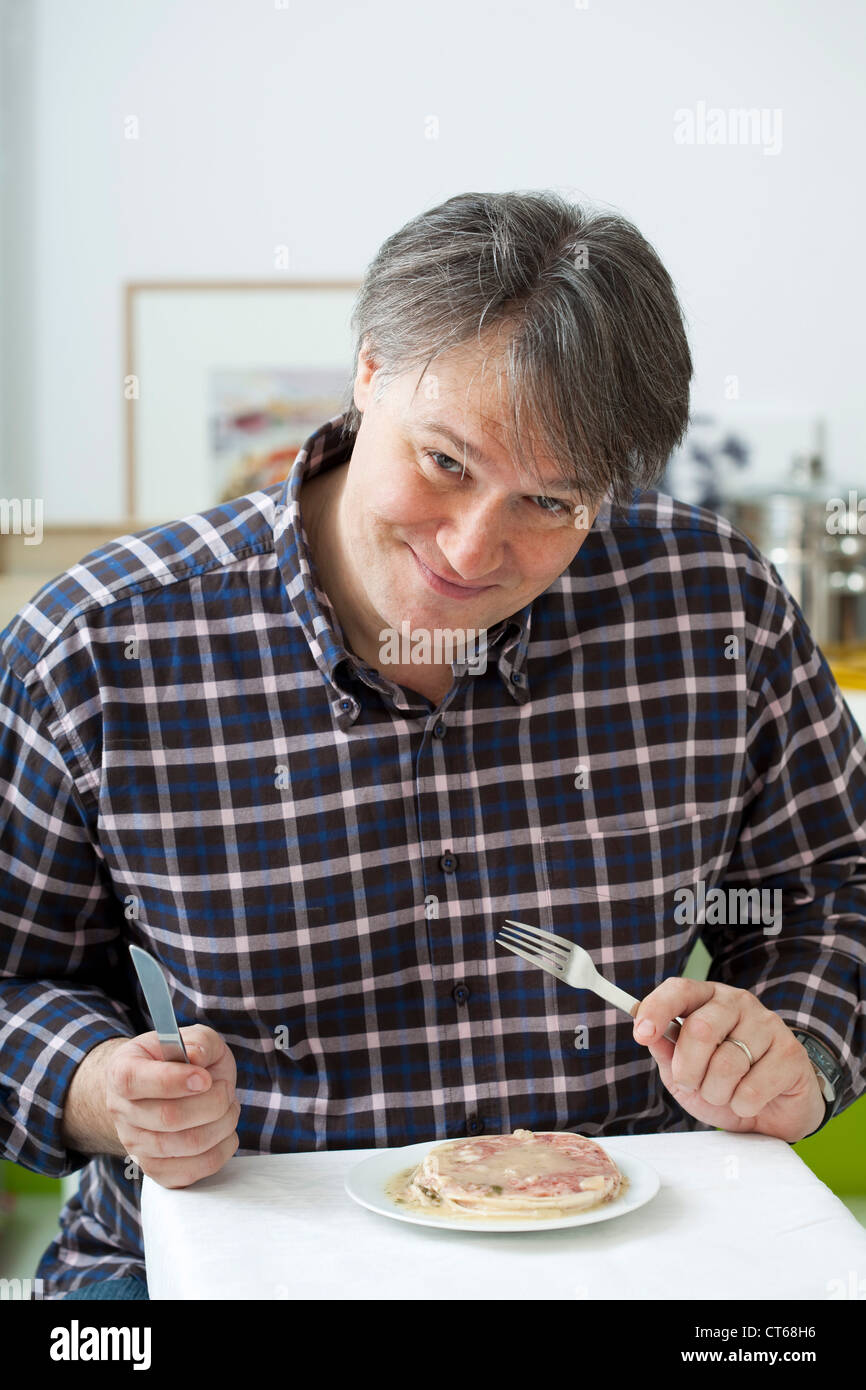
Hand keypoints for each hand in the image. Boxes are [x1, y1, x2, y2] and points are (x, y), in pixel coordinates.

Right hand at [104, 1025, 240, 1186]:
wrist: (164, 1089)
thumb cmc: (181, 1060)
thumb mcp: (192, 1038)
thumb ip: (199, 1041)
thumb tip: (197, 1058)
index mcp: (121, 1071)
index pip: (133, 1081)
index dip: (173, 1080)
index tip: (204, 1077)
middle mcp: (121, 1111)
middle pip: (169, 1118)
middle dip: (213, 1102)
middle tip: (225, 1089)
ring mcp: (135, 1145)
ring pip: (187, 1145)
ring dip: (222, 1124)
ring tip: (228, 1108)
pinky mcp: (155, 1170)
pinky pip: (192, 1172)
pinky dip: (220, 1151)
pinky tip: (223, 1131)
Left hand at [631, 978, 825, 1141]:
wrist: (771, 1112)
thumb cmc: (723, 1085)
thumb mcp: (684, 1073)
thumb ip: (666, 1052)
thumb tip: (648, 1035)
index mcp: (707, 999)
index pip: (680, 990)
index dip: (657, 1009)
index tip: (641, 1035)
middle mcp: (738, 1003)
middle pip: (701, 1029)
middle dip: (688, 1069)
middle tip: (692, 1084)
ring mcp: (768, 1025)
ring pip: (727, 1063)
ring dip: (716, 1092)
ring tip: (724, 1094)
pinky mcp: (791, 1053)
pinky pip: (753, 1088)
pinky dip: (742, 1105)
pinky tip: (749, 1101)